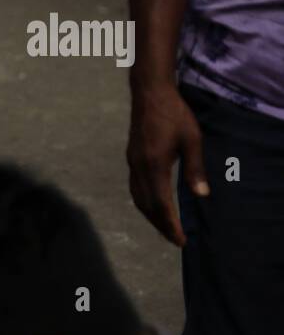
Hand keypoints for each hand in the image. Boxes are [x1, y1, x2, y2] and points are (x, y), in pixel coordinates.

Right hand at [126, 83, 209, 245]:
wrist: (149, 95)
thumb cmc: (174, 114)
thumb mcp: (191, 139)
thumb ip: (195, 168)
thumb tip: (201, 195)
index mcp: (154, 165)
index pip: (161, 204)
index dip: (170, 224)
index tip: (181, 239)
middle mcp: (139, 168)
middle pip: (146, 206)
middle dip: (160, 225)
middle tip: (175, 239)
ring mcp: (132, 164)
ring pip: (138, 199)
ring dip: (150, 216)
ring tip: (164, 227)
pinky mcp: (131, 159)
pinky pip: (135, 189)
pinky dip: (144, 203)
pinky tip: (153, 205)